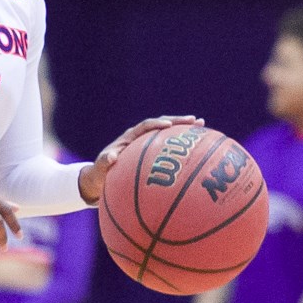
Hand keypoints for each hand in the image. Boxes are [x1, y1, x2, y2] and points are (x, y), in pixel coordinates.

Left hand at [78, 115, 205, 203]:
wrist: (101, 181)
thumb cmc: (99, 175)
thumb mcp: (99, 169)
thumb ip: (105, 161)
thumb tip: (112, 157)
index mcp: (129, 138)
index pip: (145, 126)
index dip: (157, 124)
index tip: (169, 126)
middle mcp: (140, 138)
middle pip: (163, 125)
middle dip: (179, 122)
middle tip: (196, 121)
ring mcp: (148, 146)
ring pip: (170, 135)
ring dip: (185, 131)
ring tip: (203, 127)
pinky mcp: (154, 156)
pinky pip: (170, 151)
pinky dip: (183, 150)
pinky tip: (199, 153)